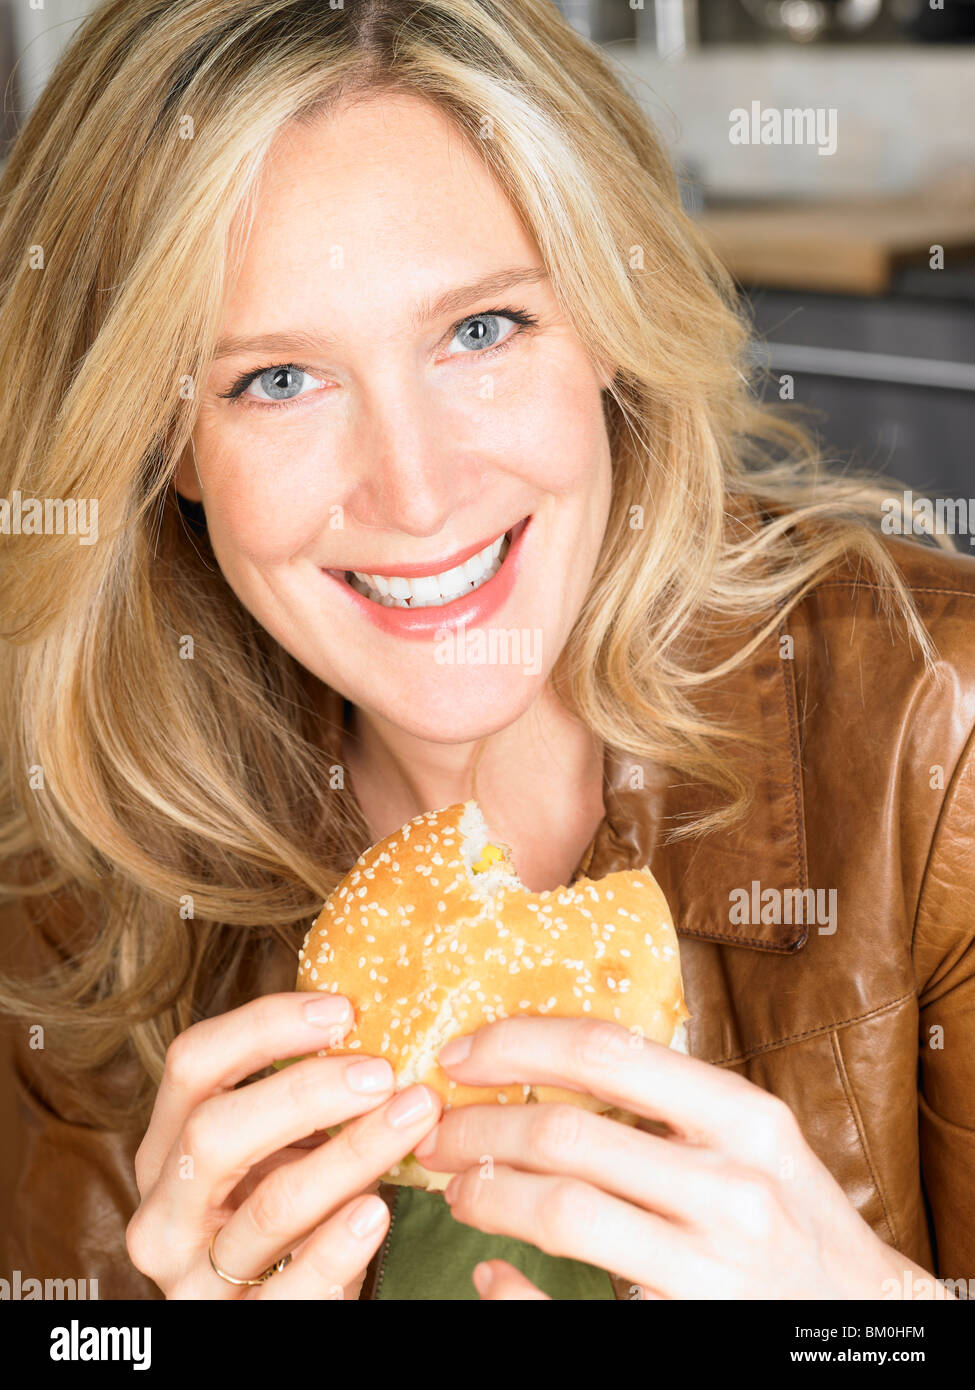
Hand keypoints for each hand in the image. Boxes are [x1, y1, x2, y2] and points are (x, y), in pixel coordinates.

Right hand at [126, 992, 440, 1298]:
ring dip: (351, 1154)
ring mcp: (194, 1279)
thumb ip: (301, 1100)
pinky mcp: (239, 1329)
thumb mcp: (275, 1152)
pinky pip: (291, 1288)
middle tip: (383, 1071)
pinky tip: (378, 1212)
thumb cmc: (285, 1213)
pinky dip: (336, 1246)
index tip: (342, 1009)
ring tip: (412, 1119)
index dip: (264, 1026)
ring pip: (269, 1207)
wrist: (275, 1312)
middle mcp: (164, 1210)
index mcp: (166, 1148)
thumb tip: (375, 1023)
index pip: (192, 1063)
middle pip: (214, 1132)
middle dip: (305, 1091)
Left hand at [411, 1016, 918, 1299]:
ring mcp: (715, 1268)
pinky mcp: (689, 1332)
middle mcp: (734, 1186)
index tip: (459, 1053)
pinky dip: (514, 1294)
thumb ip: (672, 1099)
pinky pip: (573, 1314)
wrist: (867, 1323)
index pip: (606, 1051)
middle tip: (436, 1131)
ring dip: (486, 1193)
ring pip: (561, 1213)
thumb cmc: (796, 1218)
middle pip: (565, 1135)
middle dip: (478, 1128)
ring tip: (458, 1189)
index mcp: (744, 1118)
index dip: (516, 1045)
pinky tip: (491, 1275)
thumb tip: (547, 1059)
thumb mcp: (757, 1139)